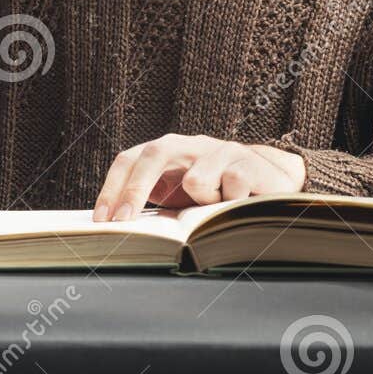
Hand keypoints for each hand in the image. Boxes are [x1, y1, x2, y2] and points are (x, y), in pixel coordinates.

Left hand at [92, 134, 305, 221]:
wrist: (271, 182)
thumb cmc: (217, 194)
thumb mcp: (182, 198)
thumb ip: (155, 203)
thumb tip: (117, 229)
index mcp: (167, 151)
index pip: (130, 159)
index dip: (112, 188)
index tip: (101, 220)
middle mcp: (189, 144)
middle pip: (153, 155)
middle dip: (134, 190)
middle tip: (123, 224)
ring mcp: (219, 150)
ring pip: (196, 180)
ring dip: (202, 204)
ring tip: (216, 210)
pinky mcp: (247, 162)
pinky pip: (231, 189)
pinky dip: (231, 205)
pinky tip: (239, 207)